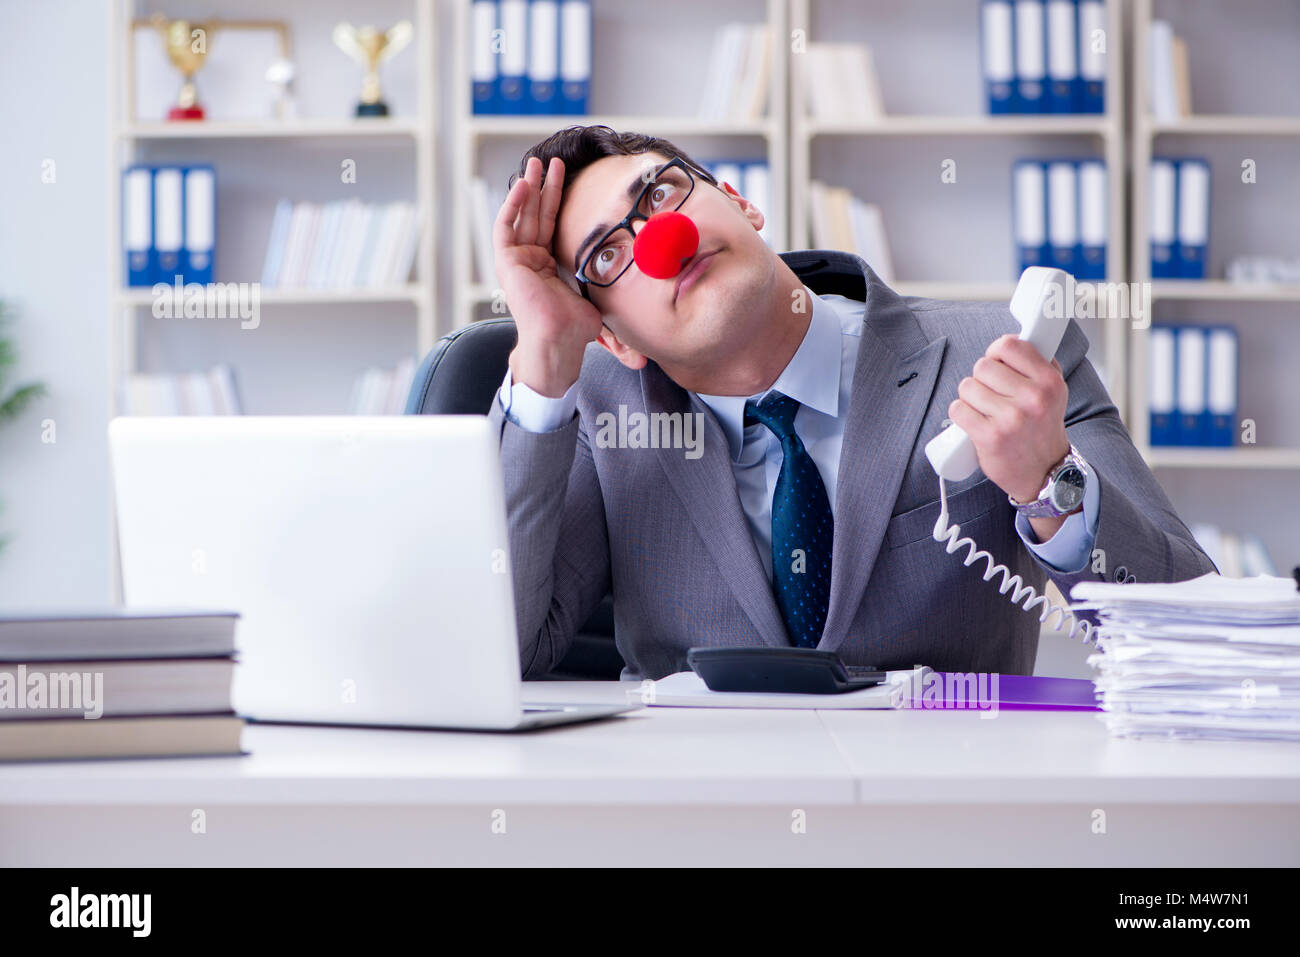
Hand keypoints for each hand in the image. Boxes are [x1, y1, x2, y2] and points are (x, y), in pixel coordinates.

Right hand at [494, 155, 604, 396]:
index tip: (568, 179)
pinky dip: (513, 206)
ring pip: (521, 215)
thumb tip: (639, 268)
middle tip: (552, 161)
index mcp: (546, 267)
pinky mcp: (507, 263)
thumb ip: (603, 275)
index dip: (558, 201)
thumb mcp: (595, 291)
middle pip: (536, 215)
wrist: (559, 341)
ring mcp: (517, 261)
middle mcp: (529, 261)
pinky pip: (506, 227)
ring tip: (537, 164)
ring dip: (528, 188)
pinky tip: (524, 186)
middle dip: (543, 187)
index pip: (551, 225)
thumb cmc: (576, 327)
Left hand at [948, 334, 1071, 507]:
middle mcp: (1032, 398)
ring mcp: (1011, 419)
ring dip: (970, 397)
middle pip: (982, 365)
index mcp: (1049, 382)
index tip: (997, 362)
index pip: (1008, 345)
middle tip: (992, 394)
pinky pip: (958, 409)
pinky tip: (974, 421)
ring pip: (967, 386)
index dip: (996, 352)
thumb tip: (1013, 340)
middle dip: (982, 379)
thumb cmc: (1043, 429)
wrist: (1044, 472)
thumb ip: (1038, 363)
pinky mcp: (990, 437)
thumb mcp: (1053, 391)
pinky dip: (961, 414)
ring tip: (985, 410)